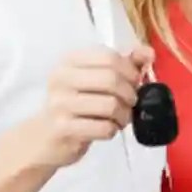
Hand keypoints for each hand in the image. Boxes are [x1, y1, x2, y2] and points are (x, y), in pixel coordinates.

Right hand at [24, 46, 149, 168]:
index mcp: (70, 61)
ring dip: (124, 115)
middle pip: (111, 79)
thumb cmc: (74, 106)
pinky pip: (103, 127)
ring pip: (110, 105)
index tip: (135, 82)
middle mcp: (61, 78)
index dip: (130, 71)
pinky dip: (113, 130)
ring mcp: (60, 103)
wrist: (43, 138)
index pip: (109, 57)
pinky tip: (107, 129)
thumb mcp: (94, 81)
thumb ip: (122, 64)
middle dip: (130, 94)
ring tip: (120, 118)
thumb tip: (148, 53)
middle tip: (131, 103)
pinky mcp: (63, 128)